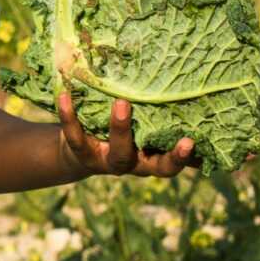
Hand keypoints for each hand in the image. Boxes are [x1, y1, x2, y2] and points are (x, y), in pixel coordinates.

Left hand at [56, 91, 197, 179]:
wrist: (74, 152)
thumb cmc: (118, 134)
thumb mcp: (139, 130)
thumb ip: (158, 120)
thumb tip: (187, 93)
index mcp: (151, 158)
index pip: (173, 163)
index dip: (183, 157)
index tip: (194, 141)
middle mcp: (133, 164)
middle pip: (156, 167)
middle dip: (170, 156)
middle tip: (184, 138)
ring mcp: (107, 161)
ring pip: (118, 152)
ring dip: (121, 128)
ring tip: (122, 103)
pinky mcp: (81, 153)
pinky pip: (76, 136)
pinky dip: (70, 116)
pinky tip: (65, 95)